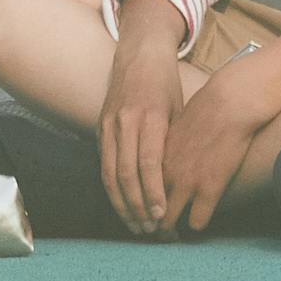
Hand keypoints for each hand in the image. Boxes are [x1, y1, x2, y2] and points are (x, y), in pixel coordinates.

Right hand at [99, 0, 193, 238]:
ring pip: (111, 174)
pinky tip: (122, 206)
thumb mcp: (178, 109)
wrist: (140, 52)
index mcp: (151, 116)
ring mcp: (110, 124)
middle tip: (149, 229)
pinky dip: (112, 189)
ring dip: (122, 204)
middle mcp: (127, 120)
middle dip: (138, 206)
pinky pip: (104, 165)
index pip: (149, 163)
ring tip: (136, 225)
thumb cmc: (166, 84)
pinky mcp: (100, 127)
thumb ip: (174, 144)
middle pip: (127, 173)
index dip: (153, 192)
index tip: (161, 215)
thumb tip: (180, 184)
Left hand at [156, 39, 280, 235]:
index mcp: (155, 156)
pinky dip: (198, 223)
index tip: (145, 214)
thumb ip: (163, 150)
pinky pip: (197, 223)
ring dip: (171, 231)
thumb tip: (158, 163)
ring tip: (177, 234)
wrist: (230, 102)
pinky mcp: (210, 188)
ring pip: (167, 223)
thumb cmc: (205, 110)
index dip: (139, 207)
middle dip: (150, 226)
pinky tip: (201, 216)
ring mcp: (187, 182)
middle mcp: (166, 172)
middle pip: (147, 212)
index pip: (136, 192)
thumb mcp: (174, 128)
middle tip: (159, 233)